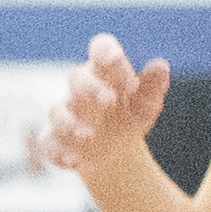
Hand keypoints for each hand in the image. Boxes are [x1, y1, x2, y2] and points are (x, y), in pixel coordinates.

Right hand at [34, 33, 174, 182]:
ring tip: (89, 136)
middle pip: (76, 78)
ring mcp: (65, 114)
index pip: (100, 50)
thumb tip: (160, 65)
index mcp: (104, 72)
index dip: (104, 51)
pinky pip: (50, 144)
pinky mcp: (54, 140)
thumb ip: (151, 87)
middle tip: (109, 101)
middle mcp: (80, 89)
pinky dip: (59, 152)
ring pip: (58, 112)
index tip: (114, 58)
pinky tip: (74, 161)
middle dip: (89, 88)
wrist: (113, 149)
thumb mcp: (145, 104)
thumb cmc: (127, 115)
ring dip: (70, 123)